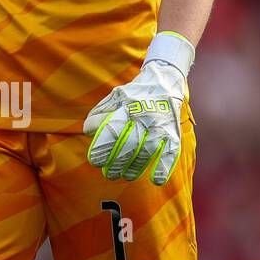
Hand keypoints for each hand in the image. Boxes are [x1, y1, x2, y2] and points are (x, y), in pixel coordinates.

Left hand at [82, 33, 193, 185]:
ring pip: (147, 150)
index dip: (103, 145)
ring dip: (135, 167)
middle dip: (117, 162)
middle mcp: (144, 115)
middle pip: (129, 143)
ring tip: (124, 176)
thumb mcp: (115, 97)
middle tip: (108, 173)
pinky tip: (156, 179)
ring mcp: (160, 124)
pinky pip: (171, 151)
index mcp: (127, 106)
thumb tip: (87, 130)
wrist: (165, 80)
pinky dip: (164, 166)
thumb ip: (100, 112)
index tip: (94, 160)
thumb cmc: (134, 94)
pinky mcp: (173, 132)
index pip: (113, 127)